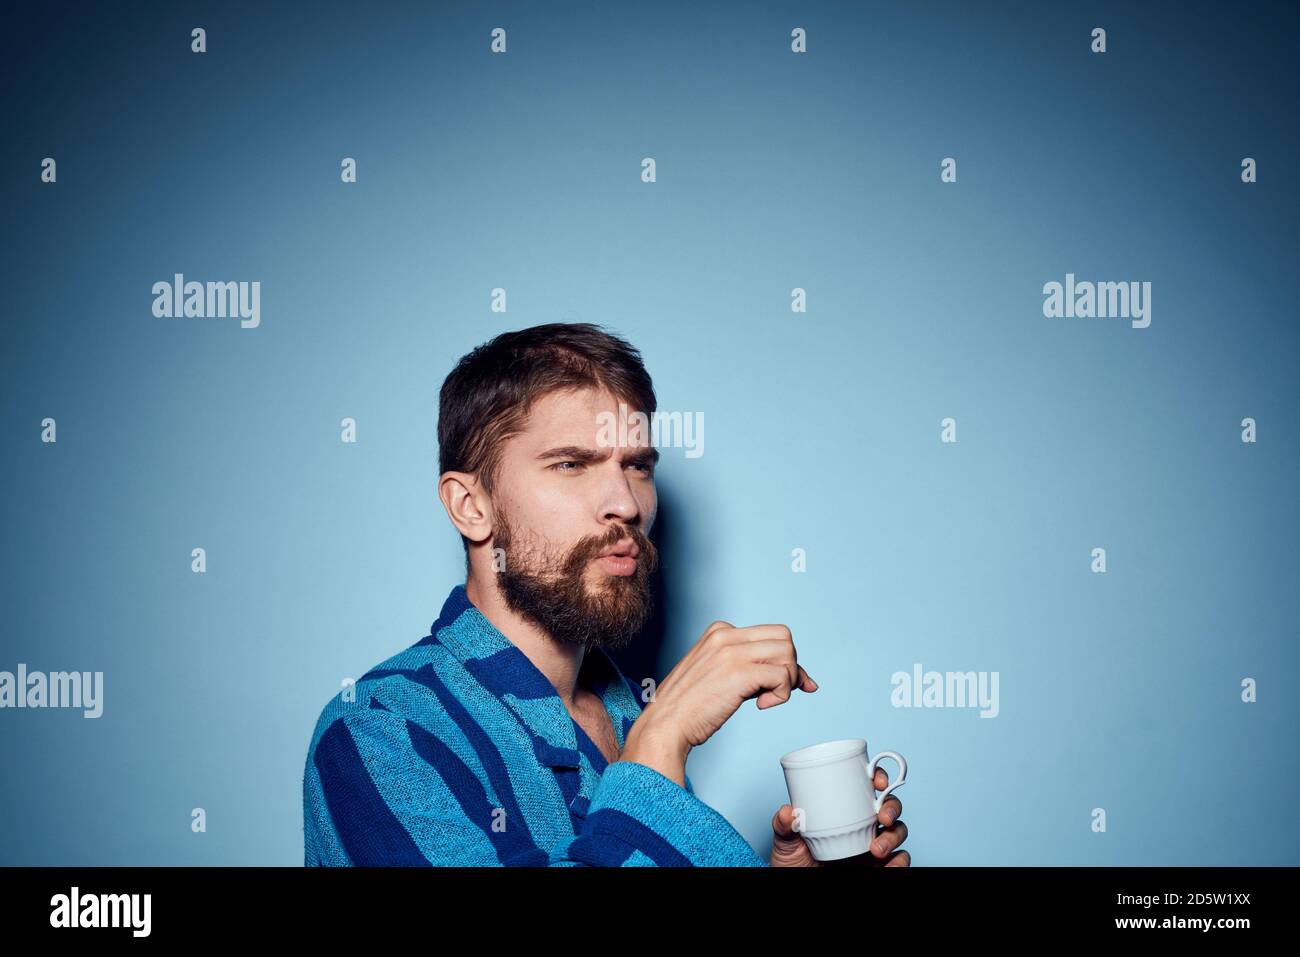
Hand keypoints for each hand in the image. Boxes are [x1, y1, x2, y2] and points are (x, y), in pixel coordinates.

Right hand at [623, 621, 816, 786]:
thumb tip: (800, 678)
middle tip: (779, 691)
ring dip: (787, 680)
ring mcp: (731, 652)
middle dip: (791, 666)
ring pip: (787, 653)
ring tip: (766, 698)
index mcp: (720, 632)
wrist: (665, 725)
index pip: (771, 634)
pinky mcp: (739, 672)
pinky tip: (761, 705)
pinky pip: (782, 676)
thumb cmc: (690, 708)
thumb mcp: (720, 675)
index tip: (788, 683)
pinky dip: (781, 694)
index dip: (785, 659)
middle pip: (784, 638)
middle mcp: (726, 635)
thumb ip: (750, 668)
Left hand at [769, 767, 909, 866]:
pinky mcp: (879, 866)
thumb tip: (787, 812)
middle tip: (883, 817)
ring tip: (876, 849)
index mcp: (845, 808)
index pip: (867, 785)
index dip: (878, 776)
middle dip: (892, 807)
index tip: (877, 780)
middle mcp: (863, 823)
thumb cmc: (795, 859)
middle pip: (890, 806)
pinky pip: (899, 860)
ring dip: (895, 836)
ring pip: (898, 831)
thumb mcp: (786, 840)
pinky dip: (901, 860)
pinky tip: (892, 863)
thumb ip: (783, 826)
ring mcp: (873, 844)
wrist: (798, 884)